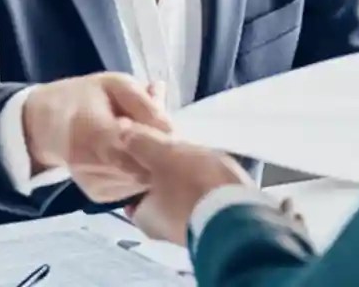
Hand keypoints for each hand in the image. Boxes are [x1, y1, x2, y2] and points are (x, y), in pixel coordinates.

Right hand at [23, 74, 170, 202]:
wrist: (48, 123)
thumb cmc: (85, 97)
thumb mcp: (116, 84)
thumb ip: (144, 102)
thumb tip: (170, 126)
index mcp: (95, 133)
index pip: (140, 147)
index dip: (159, 139)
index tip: (164, 126)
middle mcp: (92, 165)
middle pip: (146, 166)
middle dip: (159, 151)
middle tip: (158, 131)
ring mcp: (96, 185)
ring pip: (144, 180)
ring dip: (151, 162)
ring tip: (141, 141)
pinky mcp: (99, 196)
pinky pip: (134, 187)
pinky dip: (139, 172)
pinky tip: (131, 156)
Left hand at [118, 125, 252, 244]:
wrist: (238, 215)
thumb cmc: (192, 186)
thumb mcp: (162, 156)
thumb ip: (141, 143)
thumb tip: (120, 129)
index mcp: (142, 215)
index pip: (132, 187)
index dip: (137, 164)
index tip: (147, 145)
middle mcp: (162, 228)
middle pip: (157, 189)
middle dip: (164, 168)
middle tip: (173, 145)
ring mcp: (189, 227)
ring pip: (181, 192)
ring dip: (186, 175)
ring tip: (196, 152)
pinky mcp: (213, 222)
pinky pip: (202, 196)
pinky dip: (203, 183)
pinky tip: (212, 168)